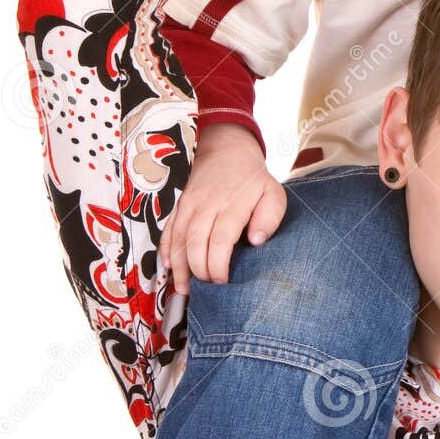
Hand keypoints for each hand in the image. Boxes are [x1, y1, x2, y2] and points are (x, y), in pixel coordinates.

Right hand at [158, 124, 286, 294]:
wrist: (227, 149)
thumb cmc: (253, 179)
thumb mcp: (273, 193)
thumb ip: (269, 217)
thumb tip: (257, 241)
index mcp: (233, 204)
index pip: (221, 239)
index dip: (218, 264)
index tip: (222, 282)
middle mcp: (207, 204)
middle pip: (196, 242)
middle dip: (198, 269)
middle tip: (206, 289)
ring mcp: (189, 204)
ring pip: (179, 238)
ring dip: (179, 266)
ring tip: (184, 289)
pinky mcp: (180, 205)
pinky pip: (168, 229)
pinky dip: (166, 249)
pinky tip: (169, 267)